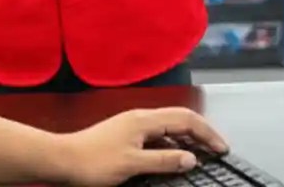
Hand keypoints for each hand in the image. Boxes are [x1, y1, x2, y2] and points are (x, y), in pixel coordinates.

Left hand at [54, 108, 227, 185]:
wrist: (62, 160)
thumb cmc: (92, 162)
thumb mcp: (133, 165)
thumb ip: (164, 161)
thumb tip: (190, 158)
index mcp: (144, 120)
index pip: (185, 119)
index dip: (207, 133)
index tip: (222, 148)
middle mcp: (139, 118)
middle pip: (179, 119)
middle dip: (201, 132)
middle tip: (217, 150)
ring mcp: (131, 126)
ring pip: (168, 127)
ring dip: (187, 138)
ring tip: (201, 154)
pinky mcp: (125, 135)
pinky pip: (156, 135)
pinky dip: (171, 144)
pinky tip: (173, 158)